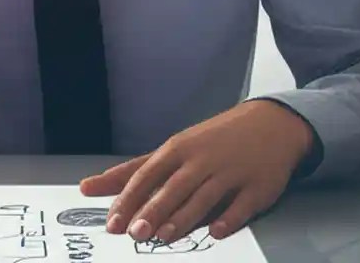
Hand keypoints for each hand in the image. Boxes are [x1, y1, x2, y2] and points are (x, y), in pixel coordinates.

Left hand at [79, 100, 314, 243]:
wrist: (270, 124)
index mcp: (178, 149)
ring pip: (204, 197)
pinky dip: (228, 219)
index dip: (129, 199)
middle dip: (153, 210)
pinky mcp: (258, 187)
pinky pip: (241, 206)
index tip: (113, 222)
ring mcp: (231, 172)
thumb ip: (133, 171)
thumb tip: (90, 186)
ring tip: (164, 236)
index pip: (147, 175)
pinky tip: (215, 232)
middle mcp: (202, 160)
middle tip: (135, 233)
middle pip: (174, 187)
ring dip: (183, 217)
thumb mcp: (172, 149)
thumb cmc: (212, 141)